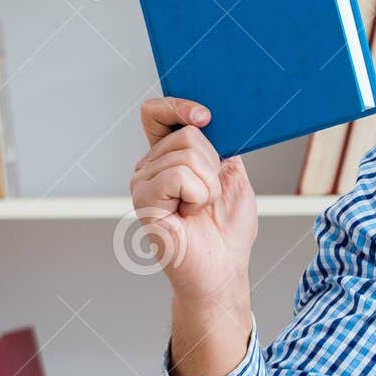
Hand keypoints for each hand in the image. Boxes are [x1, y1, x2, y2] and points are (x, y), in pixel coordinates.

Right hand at [130, 96, 257, 305]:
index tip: (205, 117)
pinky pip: (178, 175)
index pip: (156, 115)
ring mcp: (143, 183)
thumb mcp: (233, 178)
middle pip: (186, 134)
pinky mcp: (144, 201)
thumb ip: (220, 148)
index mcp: (168, 158)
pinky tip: (191, 214)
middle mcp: (150, 167)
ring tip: (200, 208)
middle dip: (212, 165)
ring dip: (208, 184)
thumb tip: (211, 120)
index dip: (177, 106)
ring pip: (186, 154)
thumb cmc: (227, 230)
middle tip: (209, 196)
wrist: (224, 269)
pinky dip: (197, 194)